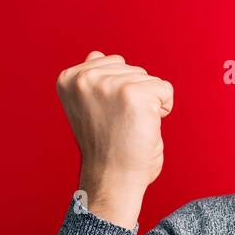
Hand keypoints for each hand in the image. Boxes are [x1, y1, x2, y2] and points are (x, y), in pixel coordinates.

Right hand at [56, 50, 173, 228]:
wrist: (113, 179)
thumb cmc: (107, 147)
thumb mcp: (89, 106)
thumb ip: (93, 79)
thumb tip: (99, 54)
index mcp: (69, 78)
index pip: (112, 62)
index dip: (119, 93)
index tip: (106, 117)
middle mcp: (85, 77)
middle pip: (133, 69)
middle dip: (135, 97)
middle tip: (120, 126)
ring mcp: (109, 84)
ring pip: (150, 80)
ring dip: (148, 105)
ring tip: (129, 128)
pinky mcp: (133, 94)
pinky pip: (165, 90)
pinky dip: (162, 109)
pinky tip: (144, 127)